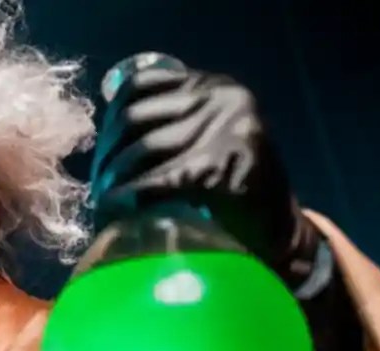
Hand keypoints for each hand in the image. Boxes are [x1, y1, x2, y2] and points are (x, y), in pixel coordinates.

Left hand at [90, 61, 303, 271]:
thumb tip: (108, 133)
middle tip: (99, 189)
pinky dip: (128, 201)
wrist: (280, 235)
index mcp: (214, 86)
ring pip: (140, 152)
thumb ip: (173, 124)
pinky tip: (116, 216)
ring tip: (103, 206)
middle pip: (133, 120)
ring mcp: (225, 132)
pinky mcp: (222, 169)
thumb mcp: (209, 141)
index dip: (110, 123)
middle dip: (107, 159)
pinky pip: (156, 183)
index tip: (103, 157)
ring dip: (111, 184)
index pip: (138, 87)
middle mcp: (222, 99)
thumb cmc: (236, 192)